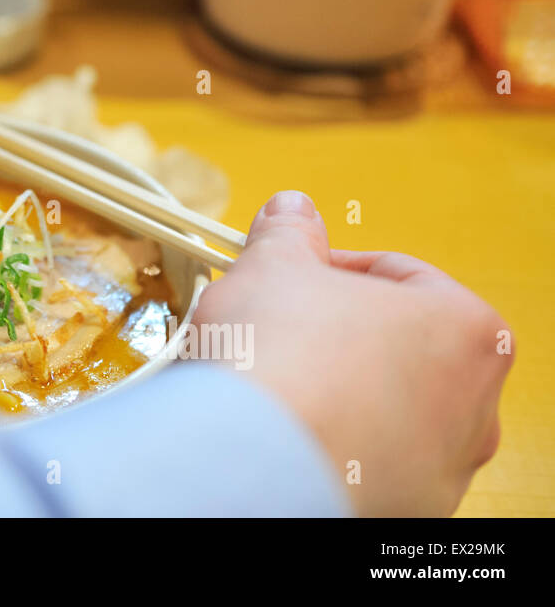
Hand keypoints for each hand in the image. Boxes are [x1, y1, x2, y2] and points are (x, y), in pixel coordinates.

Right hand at [194, 190, 512, 515]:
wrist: (247, 459)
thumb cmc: (281, 357)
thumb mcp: (273, 263)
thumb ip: (289, 233)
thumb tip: (291, 213)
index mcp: (468, 332)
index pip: (402, 277)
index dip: (336, 268)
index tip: (296, 274)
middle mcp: (474, 407)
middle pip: (400, 347)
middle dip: (340, 332)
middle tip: (283, 324)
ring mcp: (441, 468)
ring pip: (386, 409)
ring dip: (338, 389)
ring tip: (275, 380)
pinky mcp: (400, 509)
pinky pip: (367, 462)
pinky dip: (332, 443)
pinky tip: (281, 430)